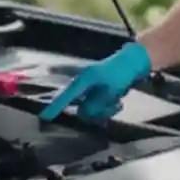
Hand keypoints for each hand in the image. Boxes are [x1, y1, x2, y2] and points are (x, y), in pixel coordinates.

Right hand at [38, 41, 152, 121]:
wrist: (135, 62)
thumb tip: (84, 113)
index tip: (44, 116)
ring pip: (91, 109)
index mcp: (84, 80)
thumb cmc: (121, 73)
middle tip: (113, 104)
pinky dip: (108, 107)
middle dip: (97, 110)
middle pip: (82, 107)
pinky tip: (118, 101)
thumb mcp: (109, 90)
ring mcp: (91, 89)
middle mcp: (84, 84)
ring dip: (104, 109)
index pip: (66, 95)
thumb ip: (95, 104)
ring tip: (117, 102)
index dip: (55, 106)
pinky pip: (98, 106)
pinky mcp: (98, 92)